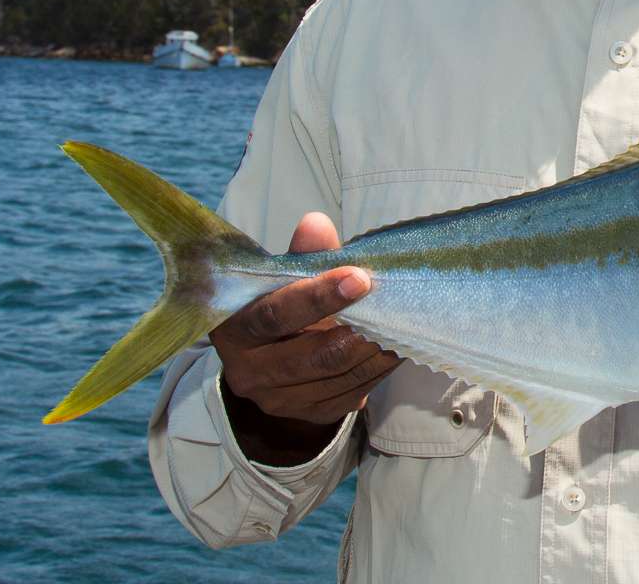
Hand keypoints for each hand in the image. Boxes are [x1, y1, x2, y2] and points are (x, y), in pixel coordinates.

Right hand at [210, 212, 399, 465]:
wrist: (266, 356)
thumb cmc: (276, 301)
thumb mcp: (281, 277)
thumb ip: (301, 254)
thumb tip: (317, 224)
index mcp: (234, 330)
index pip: (276, 315)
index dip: (319, 297)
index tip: (361, 278)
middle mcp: (248, 373)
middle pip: (313, 356)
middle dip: (360, 330)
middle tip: (395, 306)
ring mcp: (277, 401)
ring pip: (338, 378)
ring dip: (376, 352)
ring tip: (404, 326)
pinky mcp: (306, 415)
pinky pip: (350, 396)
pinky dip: (377, 372)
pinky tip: (394, 349)